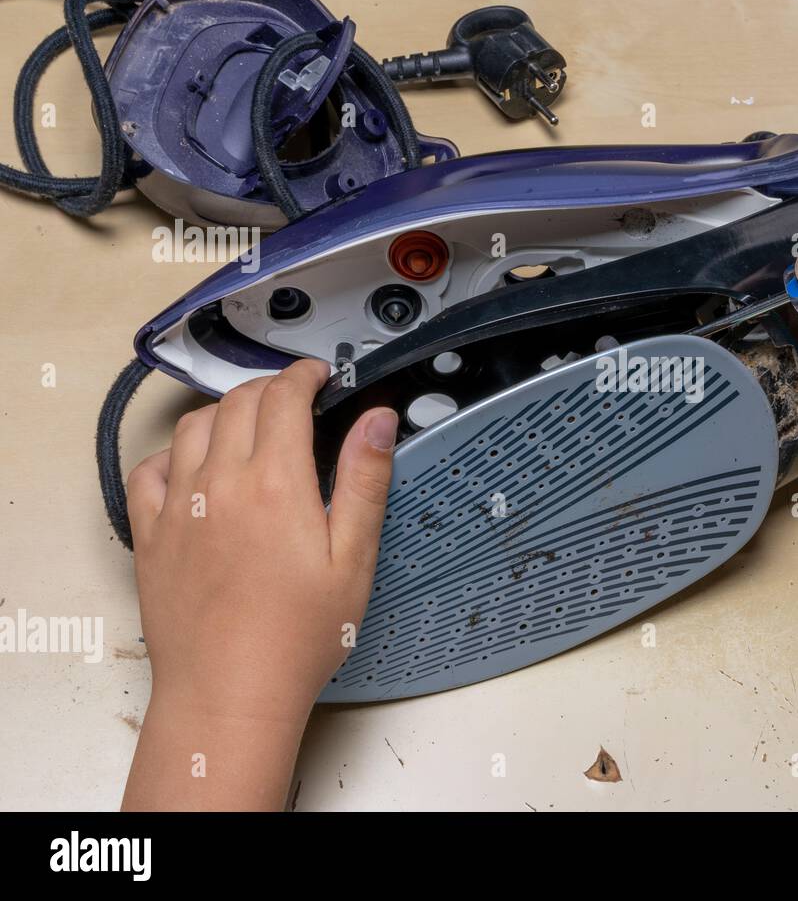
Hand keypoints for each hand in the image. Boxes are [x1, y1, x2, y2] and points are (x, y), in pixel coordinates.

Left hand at [121, 359, 397, 809]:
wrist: (229, 693)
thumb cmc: (298, 637)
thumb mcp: (354, 558)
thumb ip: (364, 480)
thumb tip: (376, 418)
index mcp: (277, 483)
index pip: (284, 397)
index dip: (305, 375)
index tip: (321, 376)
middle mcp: (221, 483)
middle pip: (238, 402)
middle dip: (271, 388)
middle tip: (296, 398)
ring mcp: (178, 507)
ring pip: (192, 426)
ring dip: (224, 411)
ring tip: (250, 425)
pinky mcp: (151, 535)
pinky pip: (150, 470)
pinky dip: (174, 452)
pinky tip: (195, 467)